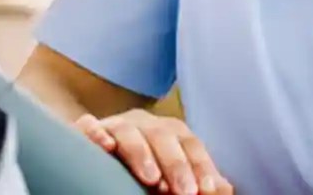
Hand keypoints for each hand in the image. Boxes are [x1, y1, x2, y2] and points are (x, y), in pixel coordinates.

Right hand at [75, 109, 233, 194]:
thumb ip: (196, 183)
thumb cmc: (143, 174)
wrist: (97, 161)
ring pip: (129, 131)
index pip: (190, 144)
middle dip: (176, 164)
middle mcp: (144, 124)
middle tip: (185, 192)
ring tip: (152, 179)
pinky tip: (105, 147)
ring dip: (141, 154)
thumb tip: (226, 188)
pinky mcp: (87, 130)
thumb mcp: (172, 181)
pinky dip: (97, 133)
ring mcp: (115, 125)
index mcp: (168, 132)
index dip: (201, 166)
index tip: (209, 189)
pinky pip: (90, 126)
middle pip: (163, 136)